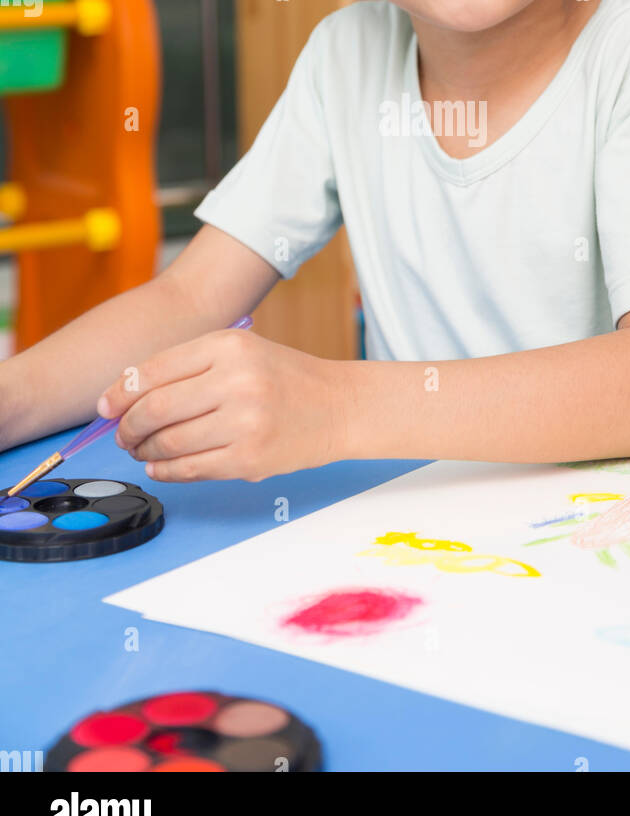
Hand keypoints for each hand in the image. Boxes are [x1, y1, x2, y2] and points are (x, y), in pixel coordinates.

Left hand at [96, 328, 347, 481]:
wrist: (338, 406)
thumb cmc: (283, 377)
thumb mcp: (239, 351)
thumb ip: (187, 366)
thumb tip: (123, 395)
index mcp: (229, 345)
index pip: (154, 370)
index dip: (120, 392)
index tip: (105, 407)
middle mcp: (236, 381)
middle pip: (155, 409)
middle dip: (128, 426)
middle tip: (122, 434)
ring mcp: (245, 422)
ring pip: (168, 443)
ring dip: (143, 451)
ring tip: (141, 449)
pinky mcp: (249, 459)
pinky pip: (190, 469)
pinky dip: (165, 470)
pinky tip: (160, 464)